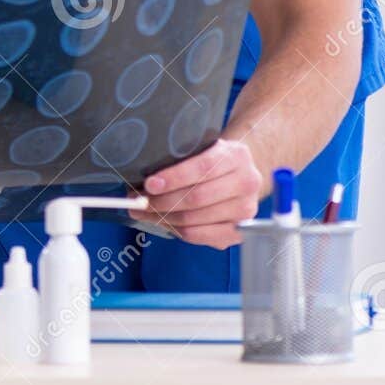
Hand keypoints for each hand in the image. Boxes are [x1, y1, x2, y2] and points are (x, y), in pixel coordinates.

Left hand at [130, 137, 264, 248]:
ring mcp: (245, 210)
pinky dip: (175, 230)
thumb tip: (143, 180)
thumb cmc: (212, 160)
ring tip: (143, 212)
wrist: (240, 174)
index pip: (203, 168)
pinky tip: (161, 221)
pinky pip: (200, 235)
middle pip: (197, 198)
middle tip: (137, 202)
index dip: (174, 178)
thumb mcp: (202, 149)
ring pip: (195, 219)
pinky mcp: (239, 231)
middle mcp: (247, 183)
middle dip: (161, 201)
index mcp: (236, 156)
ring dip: (163, 217)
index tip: (149, 184)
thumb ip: (180, 158)